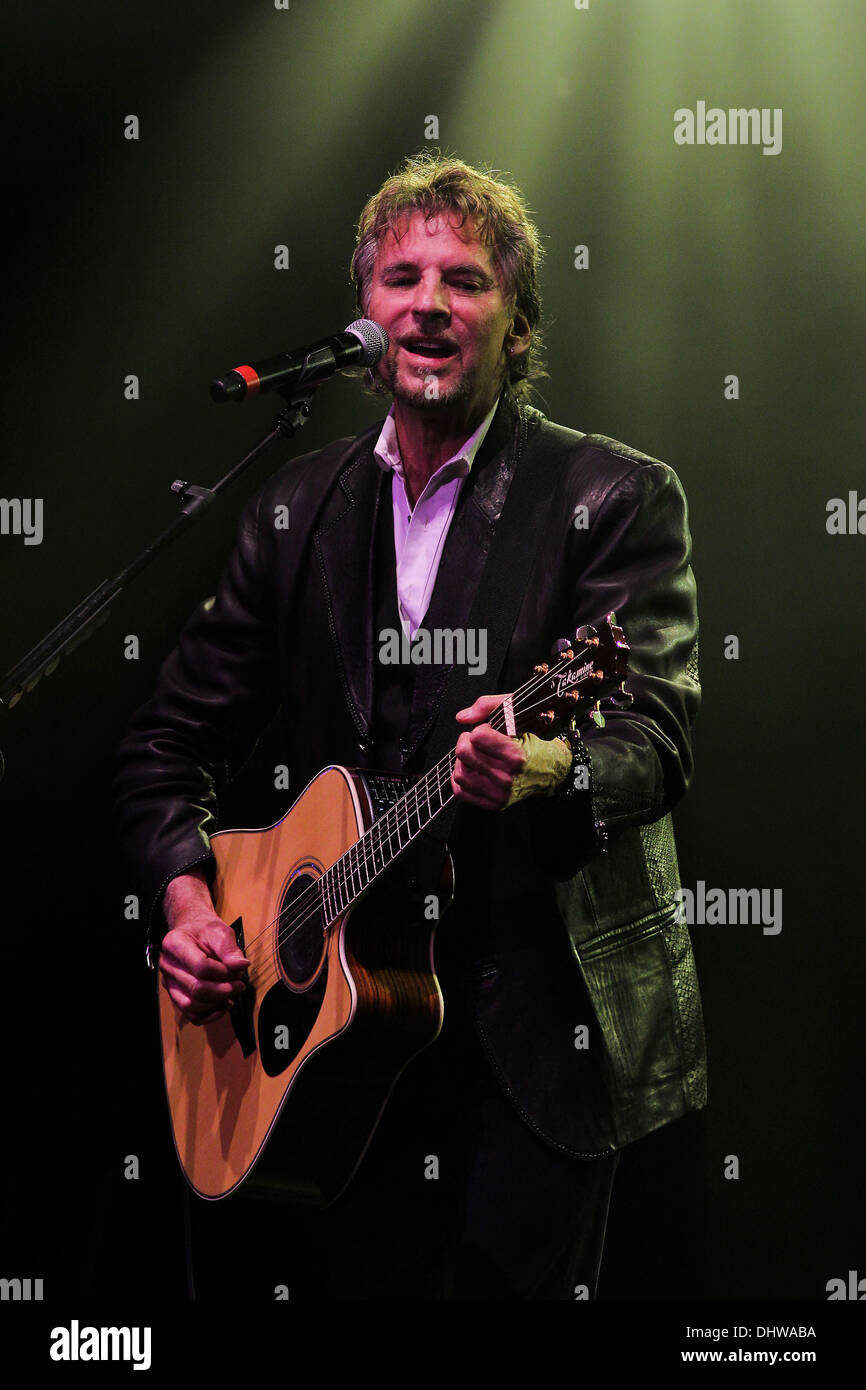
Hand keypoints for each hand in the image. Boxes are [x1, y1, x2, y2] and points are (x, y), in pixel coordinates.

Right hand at [159, 875, 249, 1023]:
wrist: (193, 932)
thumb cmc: (204, 931)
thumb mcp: (220, 931)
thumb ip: (230, 949)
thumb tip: (241, 966)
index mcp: (175, 944)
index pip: (200, 967)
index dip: (222, 972)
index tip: (237, 968)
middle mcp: (168, 965)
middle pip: (196, 989)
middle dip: (223, 990)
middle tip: (239, 984)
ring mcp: (170, 982)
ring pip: (191, 1005)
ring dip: (217, 1003)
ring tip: (232, 993)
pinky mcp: (176, 995)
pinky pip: (191, 1015)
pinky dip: (210, 1015)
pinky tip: (223, 1005)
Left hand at [452, 694, 527, 808]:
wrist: (553, 769)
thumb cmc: (536, 742)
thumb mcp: (518, 715)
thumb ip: (488, 707)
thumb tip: (462, 717)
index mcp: (516, 755)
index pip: (476, 736)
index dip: (481, 729)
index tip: (490, 731)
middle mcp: (507, 777)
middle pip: (464, 753)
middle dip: (468, 742)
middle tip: (479, 741)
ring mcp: (500, 793)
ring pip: (459, 773)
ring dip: (464, 761)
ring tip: (477, 755)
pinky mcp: (495, 803)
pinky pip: (461, 792)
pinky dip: (461, 778)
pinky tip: (472, 769)